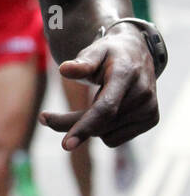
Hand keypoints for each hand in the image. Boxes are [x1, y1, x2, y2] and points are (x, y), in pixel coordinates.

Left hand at [39, 27, 158, 150]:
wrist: (137, 53)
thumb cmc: (109, 54)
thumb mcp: (94, 51)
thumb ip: (82, 62)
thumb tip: (64, 70)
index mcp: (126, 74)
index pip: (105, 108)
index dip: (84, 126)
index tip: (65, 144)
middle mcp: (142, 93)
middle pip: (100, 124)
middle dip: (71, 124)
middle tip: (45, 118)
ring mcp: (149, 109)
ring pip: (105, 135)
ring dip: (89, 126)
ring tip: (91, 101)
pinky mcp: (151, 119)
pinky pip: (114, 139)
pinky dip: (103, 129)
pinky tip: (108, 110)